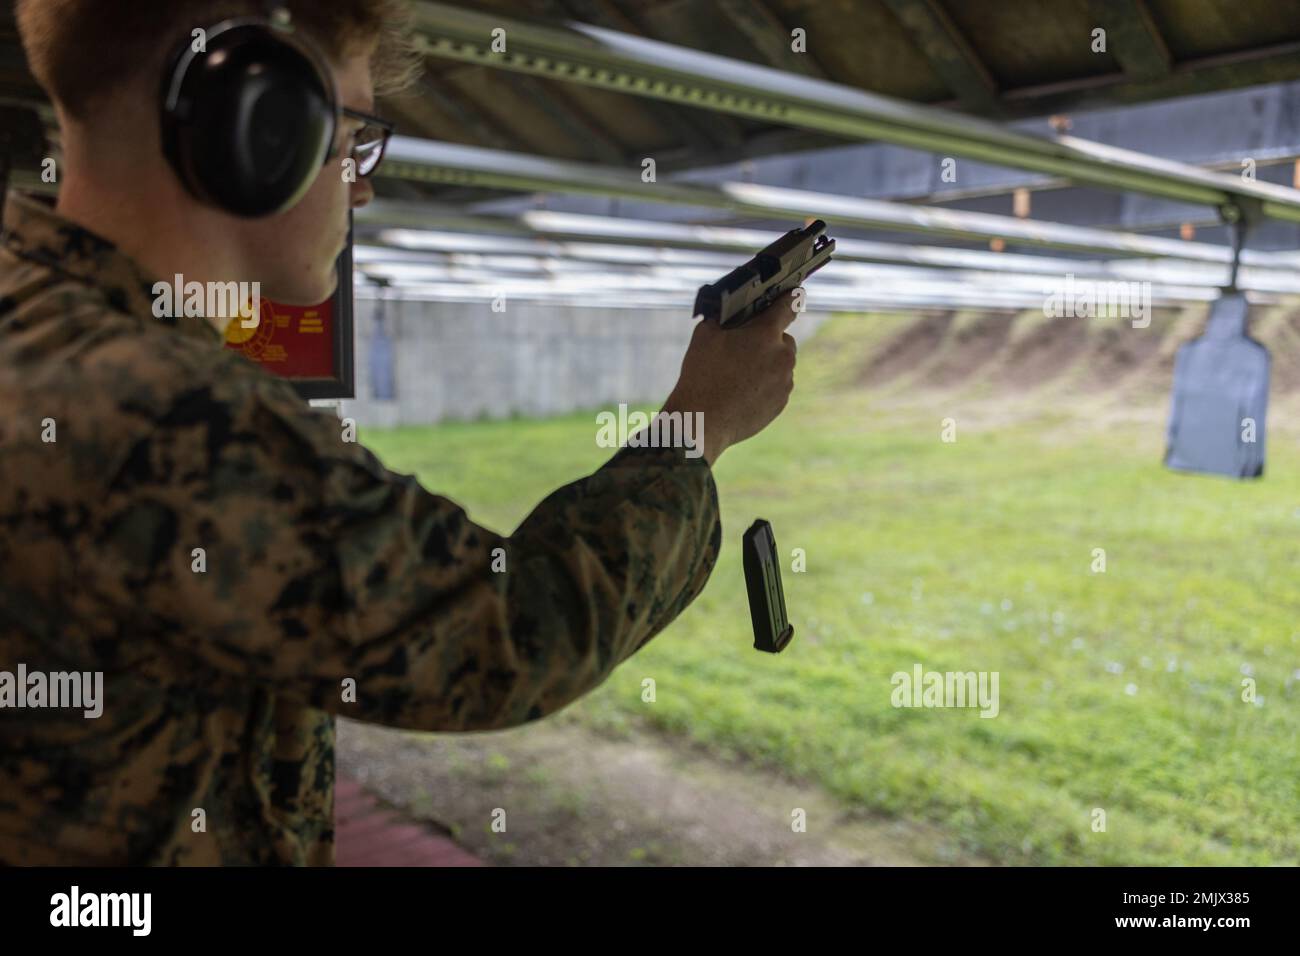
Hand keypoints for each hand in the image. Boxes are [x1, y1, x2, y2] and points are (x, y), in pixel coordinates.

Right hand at [660, 290, 799, 464]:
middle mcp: (782, 356)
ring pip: (780, 365)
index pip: (787, 306)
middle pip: (784, 340)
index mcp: (765, 334)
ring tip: (738, 376)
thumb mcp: (705, 334)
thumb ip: (724, 318)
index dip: (790, 297)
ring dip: (766, 365)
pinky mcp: (780, 403)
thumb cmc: (701, 375)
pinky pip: (777, 387)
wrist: (702, 421)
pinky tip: (742, 392)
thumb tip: (731, 312)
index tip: (795, 293)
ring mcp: (784, 382)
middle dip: (768, 341)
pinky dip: (765, 386)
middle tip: (743, 350)